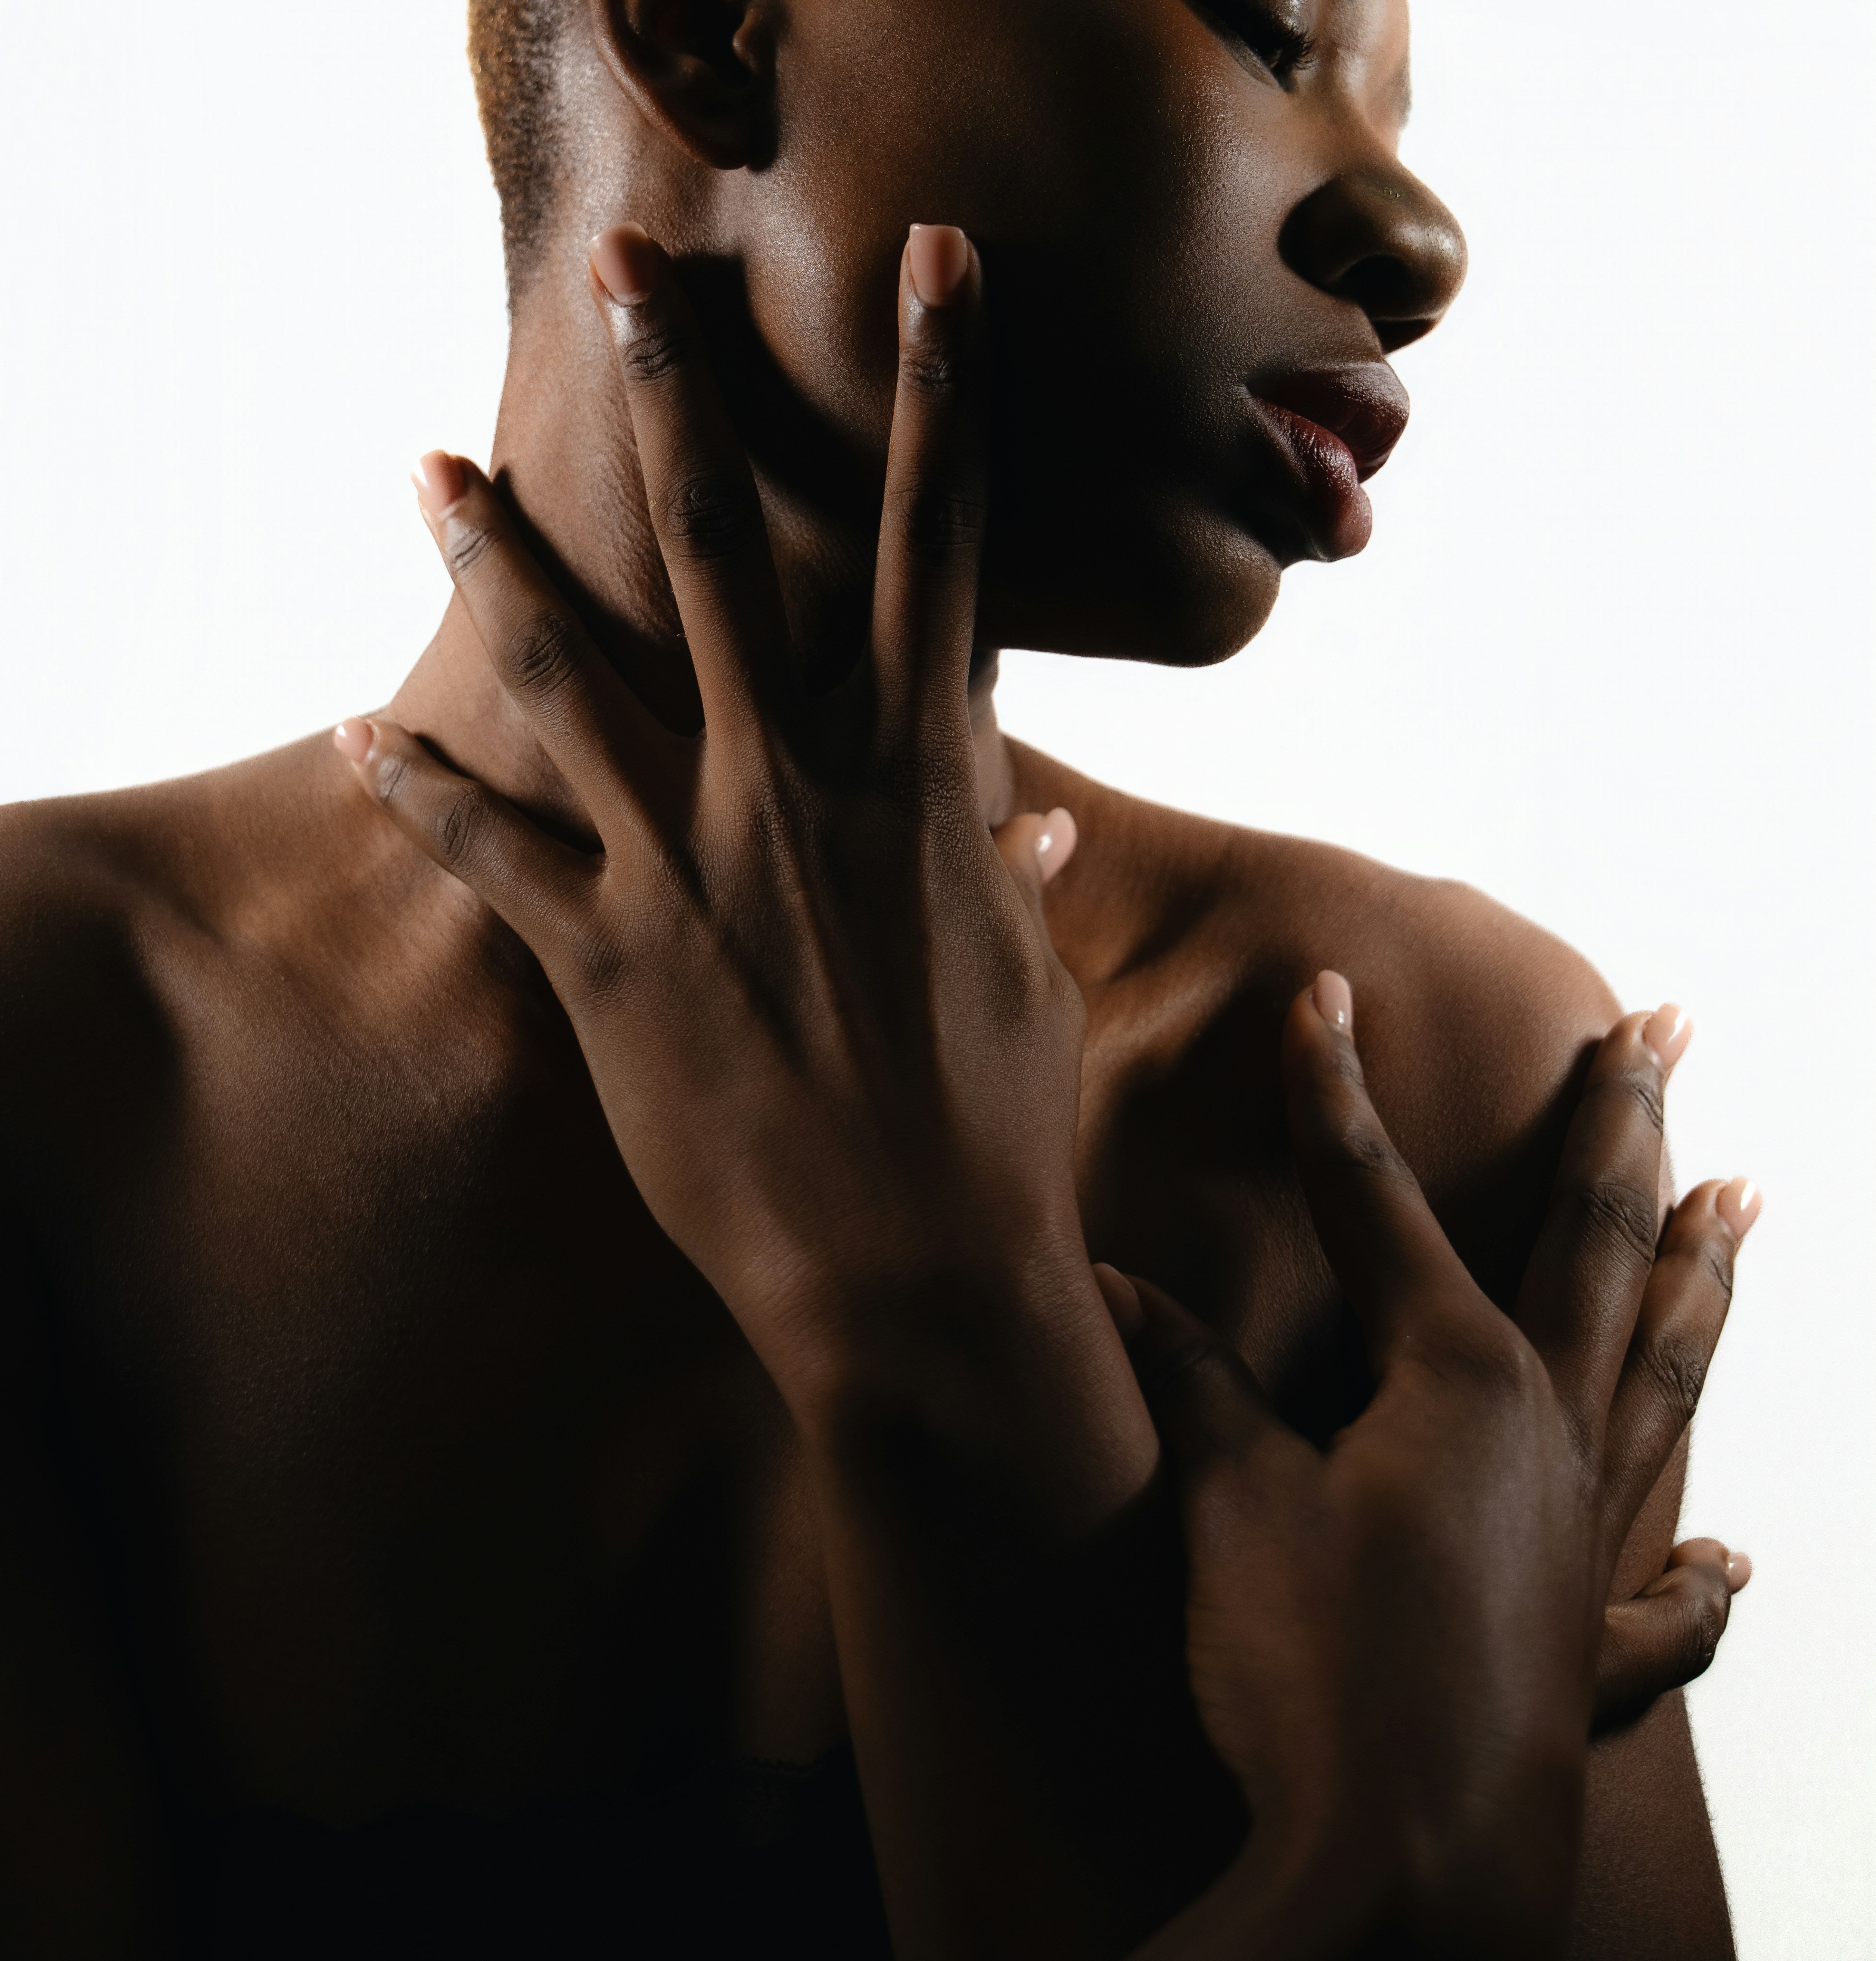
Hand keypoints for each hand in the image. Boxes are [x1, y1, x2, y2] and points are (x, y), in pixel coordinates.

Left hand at [338, 222, 1145, 1505]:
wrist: (921, 1276)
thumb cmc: (1000, 1118)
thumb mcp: (1018, 965)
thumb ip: (996, 865)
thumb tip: (1016, 809)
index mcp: (918, 766)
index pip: (942, 529)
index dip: (943, 381)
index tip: (940, 260)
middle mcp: (794, 782)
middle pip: (728, 543)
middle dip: (680, 392)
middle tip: (629, 269)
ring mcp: (690, 865)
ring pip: (566, 671)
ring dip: (492, 562)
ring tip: (420, 467)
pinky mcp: (606, 961)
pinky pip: (490, 853)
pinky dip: (420, 790)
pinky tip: (356, 732)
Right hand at [1109, 975, 1755, 1959]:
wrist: (1396, 1878)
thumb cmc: (1310, 1676)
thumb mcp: (1230, 1506)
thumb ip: (1190, 1385)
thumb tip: (1122, 1286)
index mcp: (1456, 1381)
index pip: (1377, 1197)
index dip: (1336, 1093)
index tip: (1329, 995)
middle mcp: (1544, 1439)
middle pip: (1593, 1246)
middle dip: (1622, 1127)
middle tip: (1664, 1031)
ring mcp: (1580, 1545)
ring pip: (1660, 1379)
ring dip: (1698, 1289)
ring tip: (1745, 1202)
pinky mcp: (1582, 1654)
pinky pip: (1660, 1606)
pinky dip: (1694, 1585)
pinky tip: (1732, 1561)